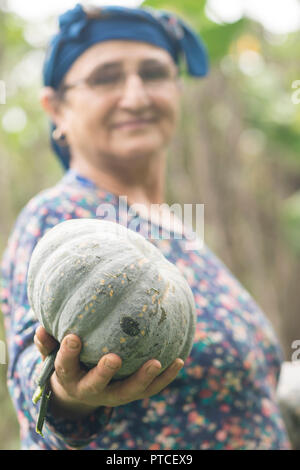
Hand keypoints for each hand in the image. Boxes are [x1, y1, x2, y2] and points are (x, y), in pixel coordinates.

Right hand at [34, 325, 183, 417]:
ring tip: (158, 362)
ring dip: (143, 378)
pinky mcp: (132, 394)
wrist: (80, 390)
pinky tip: (180, 360)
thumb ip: (48, 342)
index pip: (65, 366)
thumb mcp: (53, 353)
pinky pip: (150, 389)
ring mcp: (114, 394)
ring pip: (129, 392)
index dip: (68, 353)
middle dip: (105, 373)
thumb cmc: (69, 361)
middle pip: (97, 385)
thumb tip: (43, 325)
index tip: (73, 336)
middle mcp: (91, 389)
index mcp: (70, 377)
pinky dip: (165, 378)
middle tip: (114, 358)